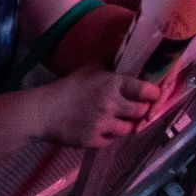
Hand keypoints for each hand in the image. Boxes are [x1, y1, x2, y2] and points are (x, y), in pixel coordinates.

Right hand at [41, 64, 161, 147]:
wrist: (43, 111)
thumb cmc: (66, 87)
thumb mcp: (87, 70)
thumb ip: (107, 66)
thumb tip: (123, 55)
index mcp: (111, 84)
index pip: (145, 91)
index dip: (153, 94)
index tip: (152, 94)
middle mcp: (111, 105)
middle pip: (142, 112)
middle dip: (140, 110)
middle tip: (133, 108)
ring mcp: (104, 125)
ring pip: (129, 129)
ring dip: (125, 124)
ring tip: (115, 119)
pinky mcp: (96, 141)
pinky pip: (113, 141)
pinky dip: (109, 136)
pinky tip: (100, 128)